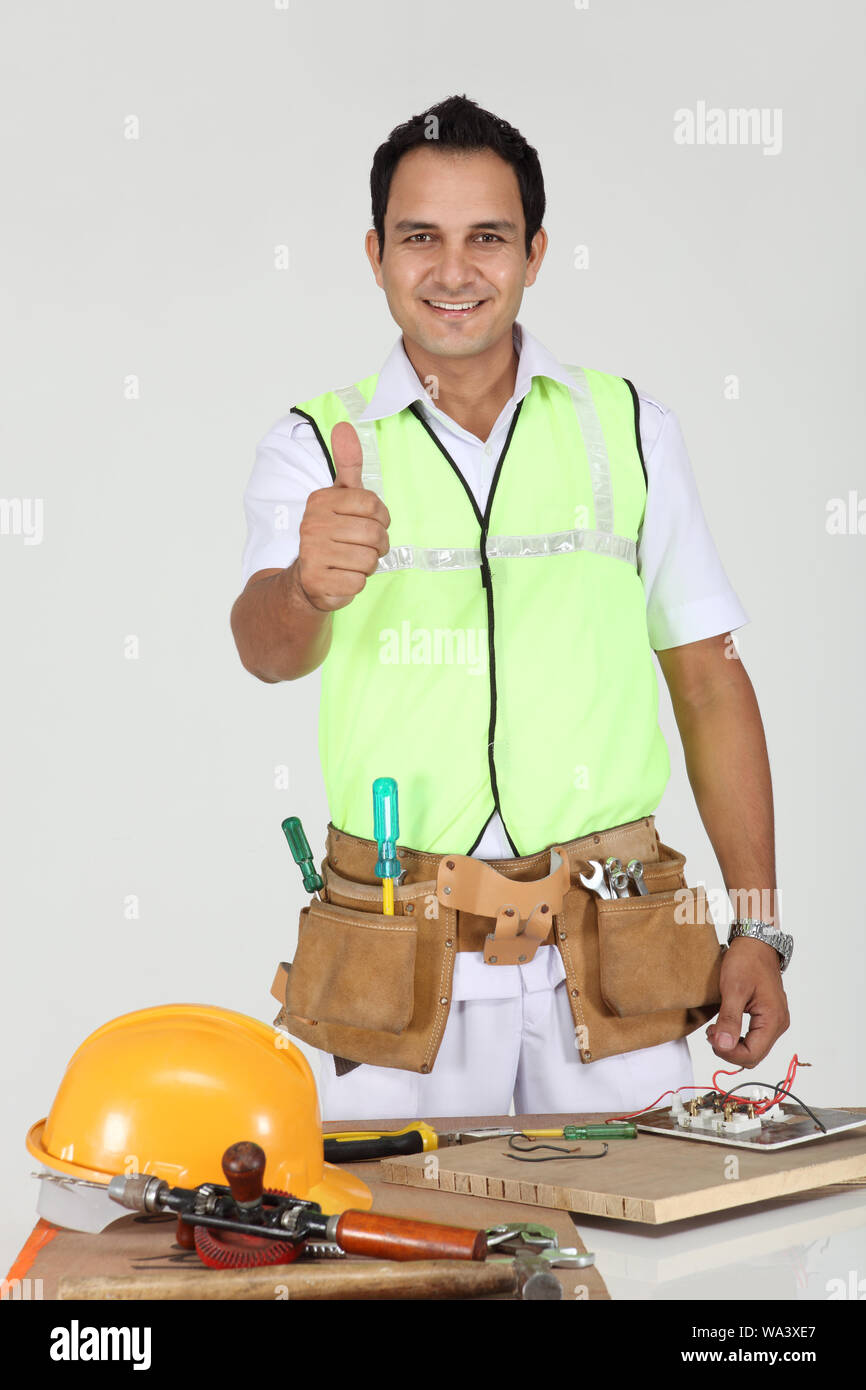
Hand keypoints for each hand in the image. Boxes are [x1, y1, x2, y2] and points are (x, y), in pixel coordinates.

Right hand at [296, 422, 390, 611]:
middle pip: (374, 534)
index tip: (369, 523)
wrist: (307, 579)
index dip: (381, 518)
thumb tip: (344, 425)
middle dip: (378, 545)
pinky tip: (342, 576)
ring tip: (352, 561)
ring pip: (368, 559)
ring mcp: (312, 554)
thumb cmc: (332, 534)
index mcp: (320, 500)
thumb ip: (347, 463)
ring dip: (368, 565)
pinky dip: (357, 582)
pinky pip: (359, 581)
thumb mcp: (340, 496)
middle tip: (363, 546)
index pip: (373, 505)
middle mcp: (312, 524)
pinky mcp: (317, 581)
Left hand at [705, 936, 789, 1067]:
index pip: (752, 1055)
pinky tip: (724, 1026)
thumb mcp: (733, 989)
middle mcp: (778, 1024)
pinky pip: (754, 1037)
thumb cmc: (747, 961)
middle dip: (729, 1050)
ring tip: (715, 1029)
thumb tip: (723, 1046)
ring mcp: (774, 1021)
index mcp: (773, 1020)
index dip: (729, 1053)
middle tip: (711, 1033)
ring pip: (753, 1048)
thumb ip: (729, 1019)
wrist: (755, 944)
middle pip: (753, 1055)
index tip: (712, 1038)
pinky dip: (737, 1037)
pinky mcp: (768, 1016)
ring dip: (732, 1045)